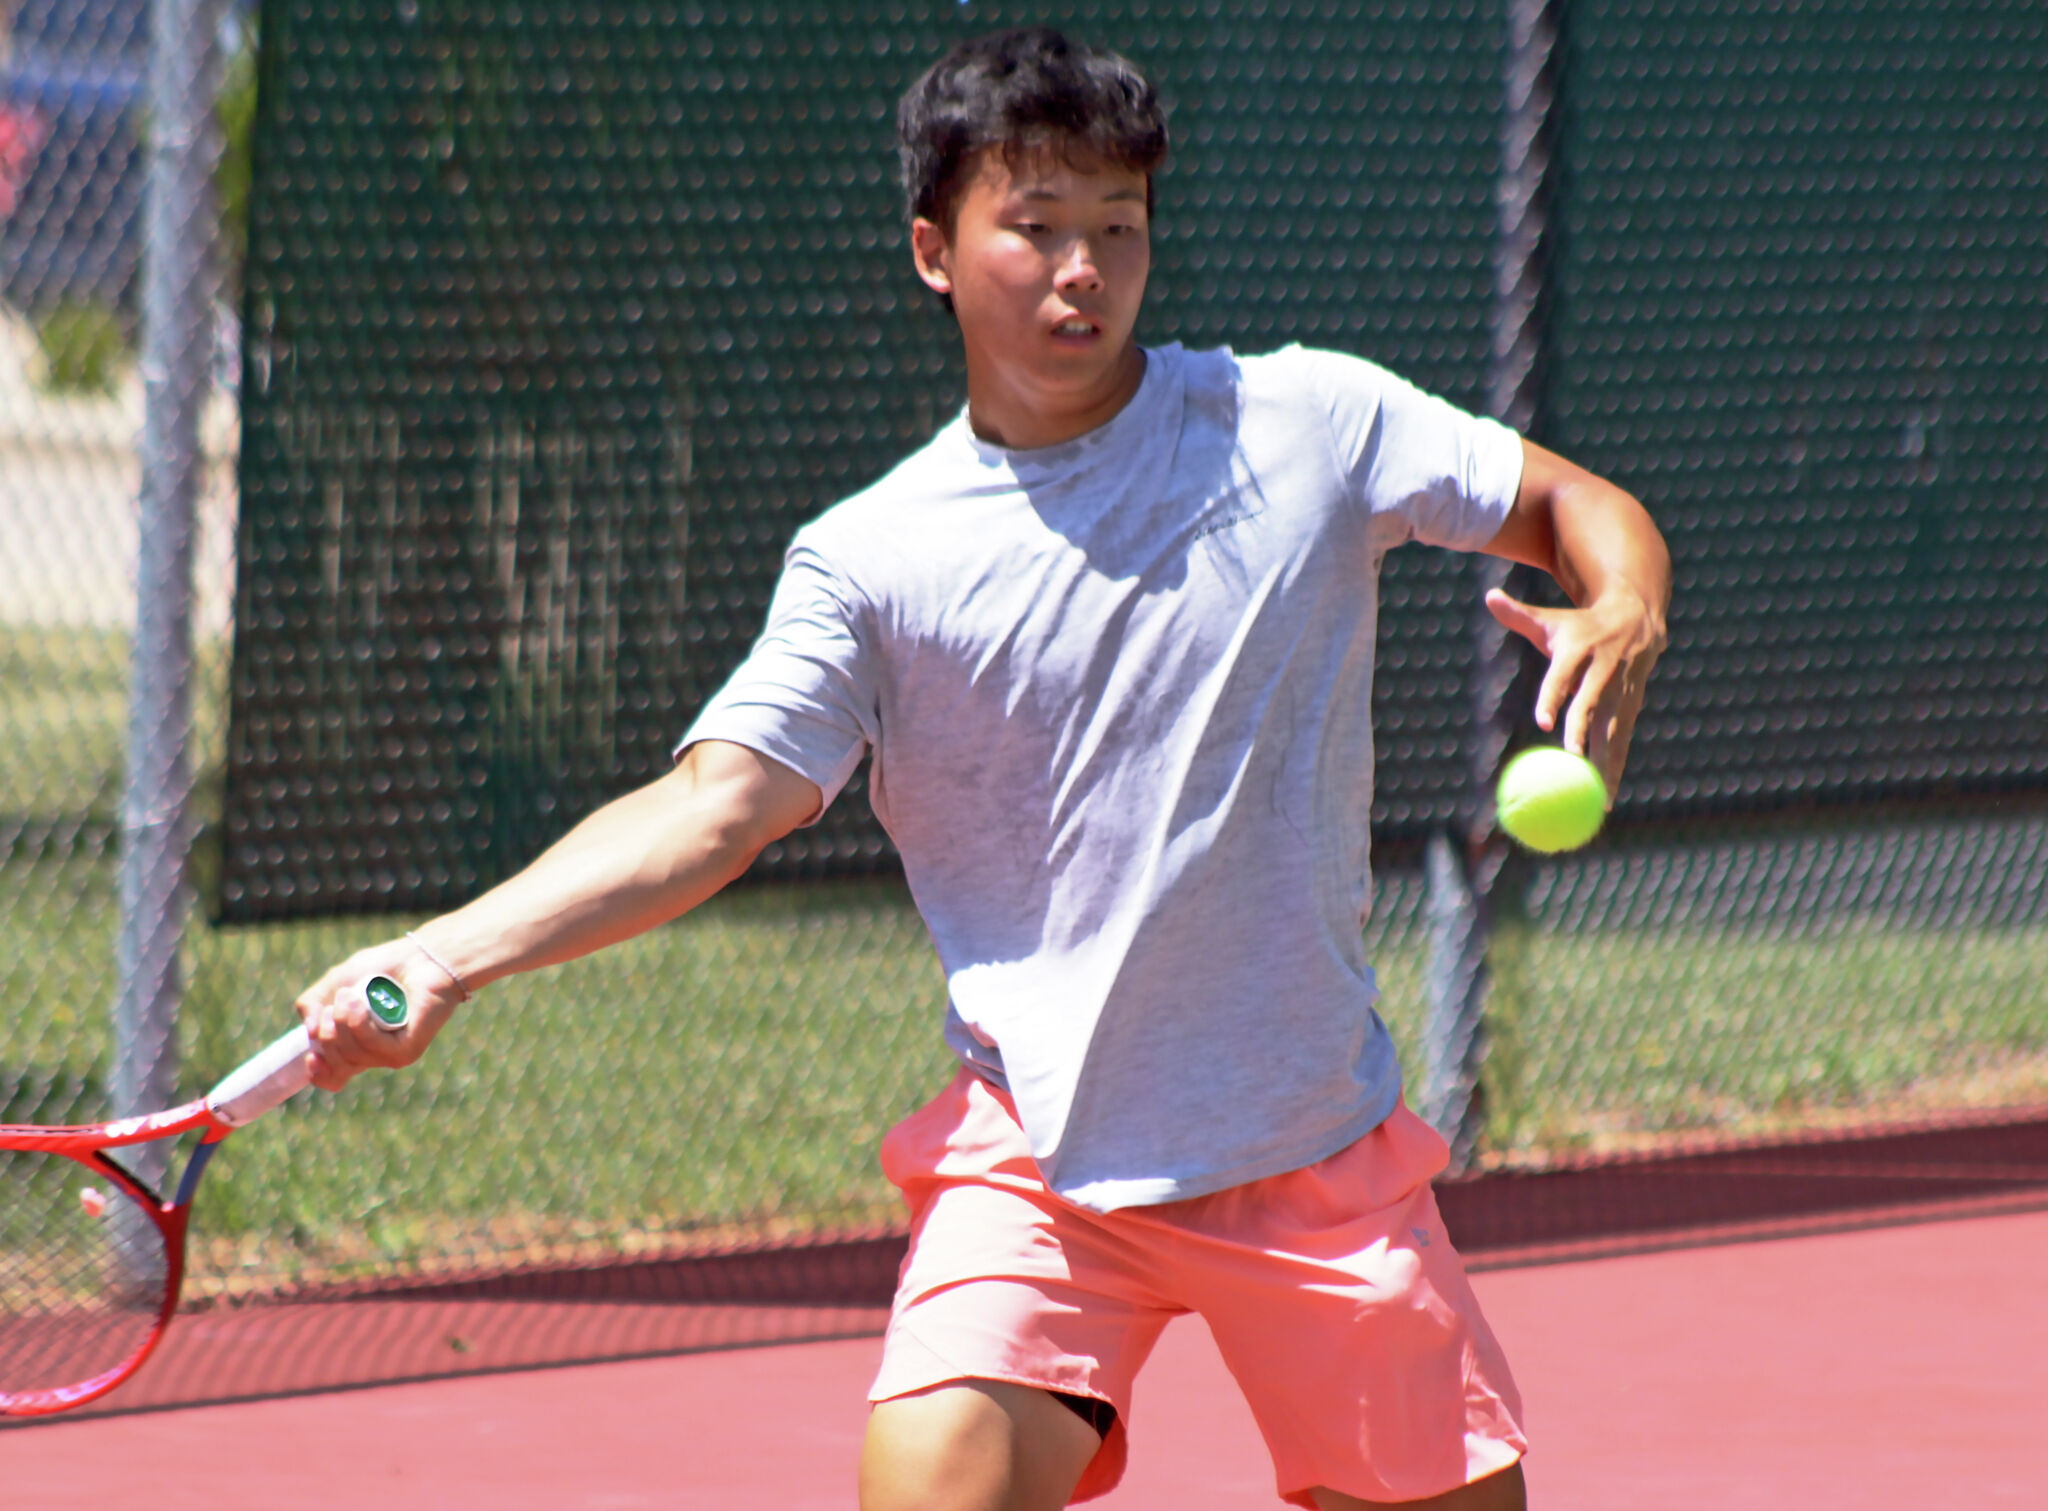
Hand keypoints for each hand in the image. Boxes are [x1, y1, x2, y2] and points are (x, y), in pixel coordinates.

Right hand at [292, 938, 467, 1091]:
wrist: (420, 958)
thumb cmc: (382, 969)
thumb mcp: (335, 983)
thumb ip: (312, 1005)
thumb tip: (310, 1033)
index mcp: (354, 1045)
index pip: (332, 1078)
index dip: (317, 1073)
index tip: (311, 1055)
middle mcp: (373, 1055)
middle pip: (336, 1066)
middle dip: (326, 1034)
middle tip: (336, 1004)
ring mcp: (390, 1055)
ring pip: (351, 1055)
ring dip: (341, 1021)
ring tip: (350, 995)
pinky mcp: (407, 1049)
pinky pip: (372, 1046)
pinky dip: (359, 1023)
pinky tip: (359, 1002)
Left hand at [1487, 585, 1666, 798]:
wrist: (1637, 617)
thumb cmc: (1580, 626)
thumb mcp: (1551, 619)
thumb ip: (1518, 614)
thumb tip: (1489, 596)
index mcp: (1579, 648)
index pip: (1562, 675)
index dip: (1554, 696)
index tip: (1544, 722)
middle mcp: (1603, 669)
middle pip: (1592, 704)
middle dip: (1584, 731)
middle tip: (1572, 759)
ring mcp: (1622, 688)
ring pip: (1614, 727)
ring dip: (1606, 760)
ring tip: (1597, 795)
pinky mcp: (1634, 704)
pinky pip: (1622, 739)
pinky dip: (1614, 767)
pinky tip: (1604, 798)